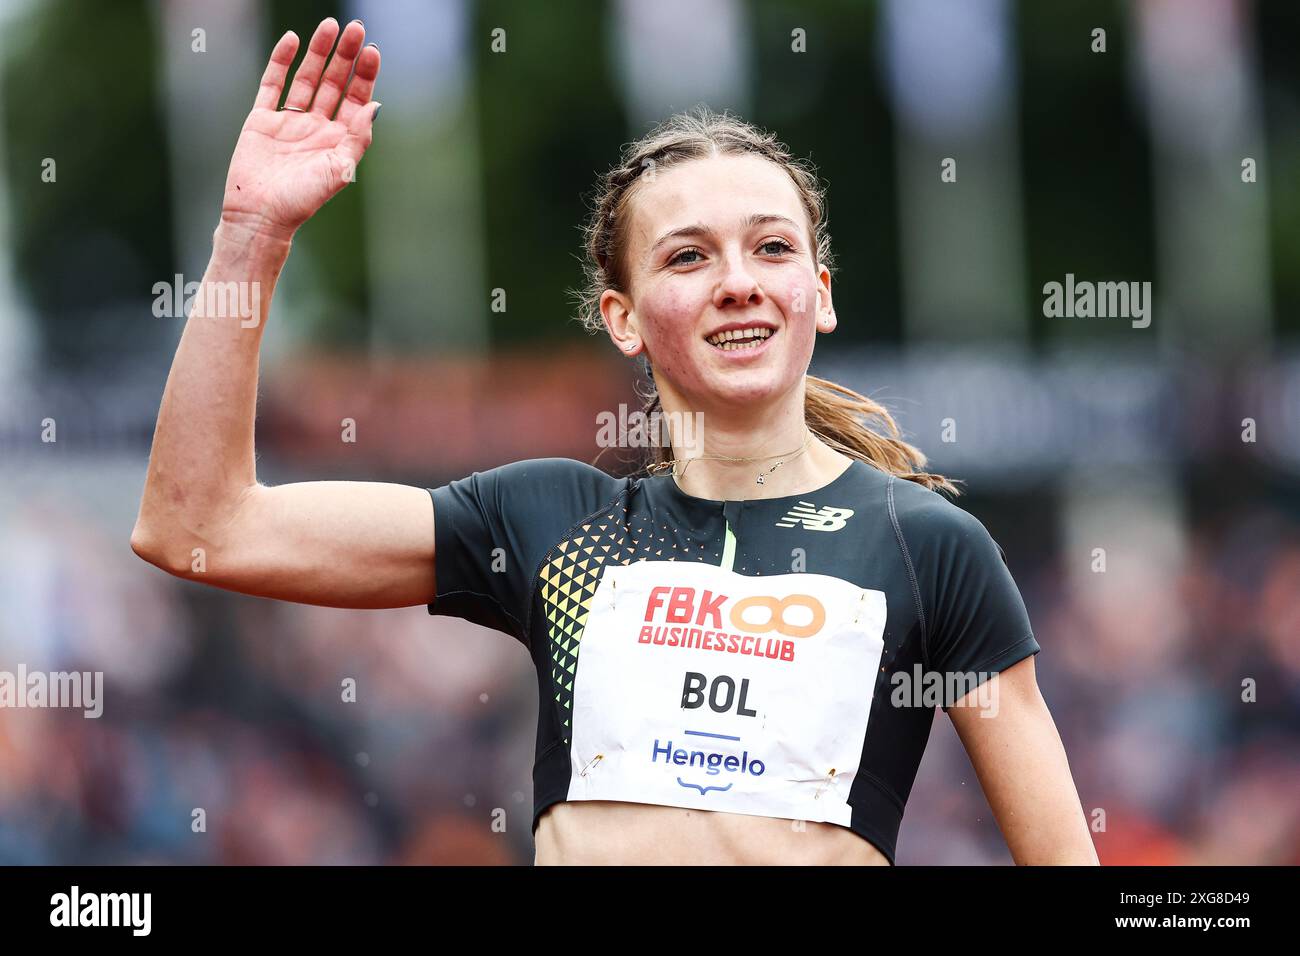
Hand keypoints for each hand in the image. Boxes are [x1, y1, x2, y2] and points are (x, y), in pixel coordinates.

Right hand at [220, 18, 380, 240]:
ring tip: (328, 26)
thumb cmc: (302, 200)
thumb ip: (357, 138)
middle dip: (346, 56)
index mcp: (338, 140)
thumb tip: (376, 106)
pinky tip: (293, 40)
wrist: (260, 215)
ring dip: (318, 53)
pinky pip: (273, 84)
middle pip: (334, 83)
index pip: (356, 100)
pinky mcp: (262, 119)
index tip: (372, 51)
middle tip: (356, 28)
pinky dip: (281, 61)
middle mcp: (317, 127)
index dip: (365, 76)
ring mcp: (289, 121)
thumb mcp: (339, 171)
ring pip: (307, 78)